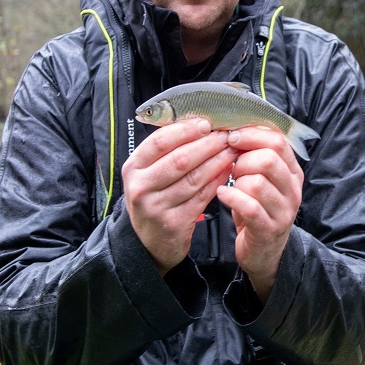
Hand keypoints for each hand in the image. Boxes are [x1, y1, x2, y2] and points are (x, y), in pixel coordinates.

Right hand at [121, 119, 236, 274]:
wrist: (149, 241)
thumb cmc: (155, 197)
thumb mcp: (150, 173)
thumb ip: (168, 151)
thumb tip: (202, 125)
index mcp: (133, 167)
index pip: (159, 141)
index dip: (185, 130)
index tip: (206, 123)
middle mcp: (140, 187)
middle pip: (179, 159)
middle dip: (207, 145)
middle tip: (226, 136)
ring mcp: (156, 207)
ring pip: (193, 179)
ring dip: (217, 162)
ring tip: (231, 151)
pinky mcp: (174, 223)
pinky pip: (201, 197)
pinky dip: (217, 182)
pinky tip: (228, 171)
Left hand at [216, 127, 303, 302]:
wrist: (264, 252)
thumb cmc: (256, 208)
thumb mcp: (261, 178)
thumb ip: (255, 155)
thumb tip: (233, 128)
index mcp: (292, 171)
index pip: (278, 140)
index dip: (251, 135)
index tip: (232, 137)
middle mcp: (293, 189)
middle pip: (269, 158)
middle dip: (243, 159)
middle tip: (232, 168)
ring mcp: (284, 210)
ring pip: (257, 182)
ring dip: (237, 181)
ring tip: (231, 185)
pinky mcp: (269, 229)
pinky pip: (249, 206)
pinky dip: (232, 197)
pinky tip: (223, 195)